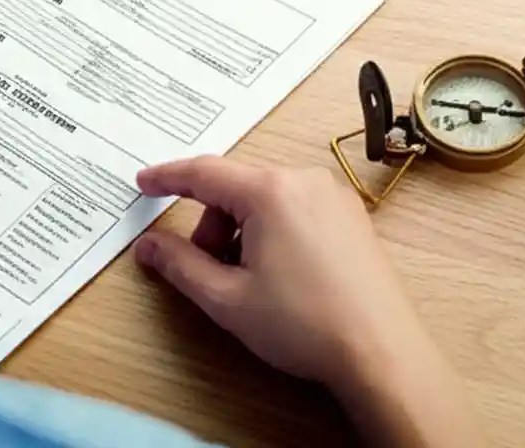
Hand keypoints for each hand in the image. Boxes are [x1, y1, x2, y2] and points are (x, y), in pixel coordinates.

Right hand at [133, 156, 418, 386]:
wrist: (380, 350)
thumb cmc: (306, 324)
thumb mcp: (228, 299)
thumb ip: (181, 265)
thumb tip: (150, 246)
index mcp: (270, 193)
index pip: (204, 173)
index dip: (167, 178)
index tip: (144, 183)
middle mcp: (304, 181)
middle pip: (236, 188)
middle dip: (211, 225)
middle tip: (207, 271)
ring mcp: (333, 196)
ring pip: (266, 199)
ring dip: (242, 230)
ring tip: (248, 281)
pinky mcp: (351, 216)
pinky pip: (296, 208)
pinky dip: (273, 231)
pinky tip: (278, 274)